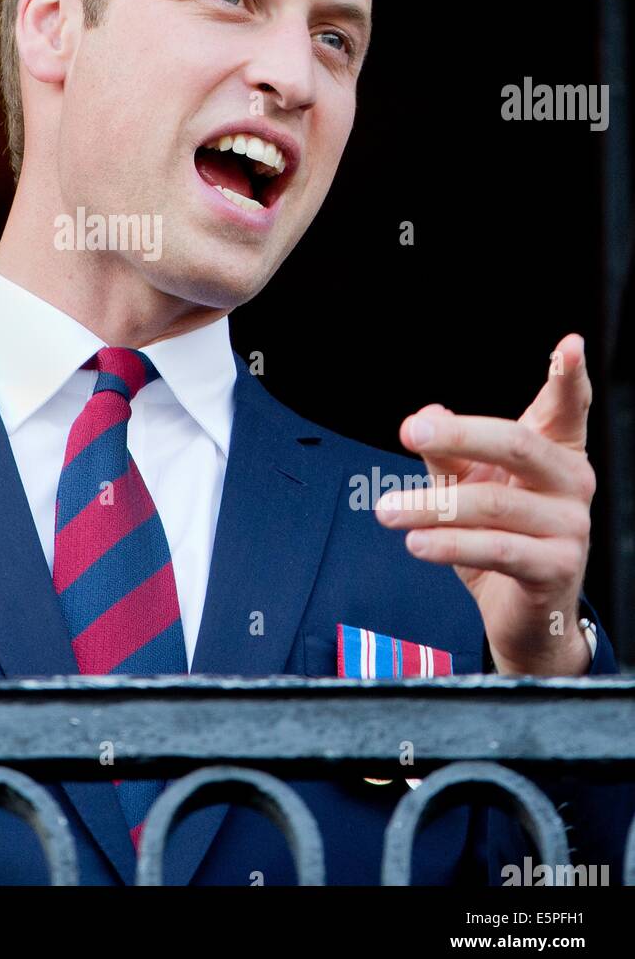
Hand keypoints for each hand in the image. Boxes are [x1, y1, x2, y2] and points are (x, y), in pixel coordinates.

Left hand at [373, 333, 594, 674]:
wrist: (522, 613)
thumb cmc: (497, 536)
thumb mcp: (468, 486)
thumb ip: (449, 453)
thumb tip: (425, 417)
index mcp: (555, 451)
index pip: (567, 407)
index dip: (569, 376)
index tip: (568, 345)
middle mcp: (572, 482)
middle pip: (517, 444)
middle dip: (460, 435)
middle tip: (409, 432)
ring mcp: (569, 526)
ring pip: (494, 504)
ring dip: (431, 506)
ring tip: (386, 511)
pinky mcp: (556, 567)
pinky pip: (497, 549)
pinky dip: (449, 545)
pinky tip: (416, 543)